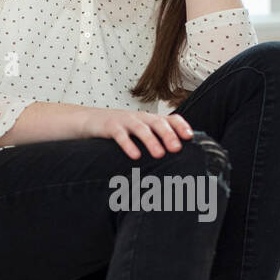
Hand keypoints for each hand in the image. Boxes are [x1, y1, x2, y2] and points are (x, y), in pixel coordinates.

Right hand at [80, 106, 194, 160]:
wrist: (90, 120)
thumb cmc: (120, 130)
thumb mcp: (140, 133)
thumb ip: (156, 141)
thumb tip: (176, 161)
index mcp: (151, 120)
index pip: (171, 119)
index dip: (181, 126)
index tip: (189, 137)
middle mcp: (141, 118)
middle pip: (158, 123)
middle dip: (168, 135)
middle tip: (176, 148)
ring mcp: (126, 121)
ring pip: (141, 129)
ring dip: (151, 141)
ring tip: (159, 154)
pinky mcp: (111, 126)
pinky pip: (120, 135)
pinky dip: (128, 145)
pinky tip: (134, 155)